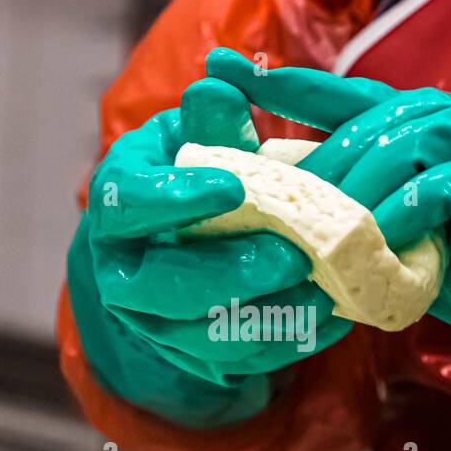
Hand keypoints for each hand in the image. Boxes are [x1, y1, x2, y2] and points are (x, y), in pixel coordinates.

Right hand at [68, 75, 350, 427]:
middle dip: (230, 274)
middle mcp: (123, 275)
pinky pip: (241, 362)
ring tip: (322, 291)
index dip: (175, 200)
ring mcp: (157, 324)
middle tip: (292, 255)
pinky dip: (288, 343)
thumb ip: (212, 122)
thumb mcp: (198, 138)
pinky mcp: (196, 356)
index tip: (232, 188)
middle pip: (162, 287)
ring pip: (203, 336)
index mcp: (118, 208)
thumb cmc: (195, 175)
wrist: (182, 241)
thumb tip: (219, 88)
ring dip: (267, 318)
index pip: (129, 205)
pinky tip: (332, 316)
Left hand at [208, 48, 450, 450]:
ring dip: (356, 189)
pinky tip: (379, 241)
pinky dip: (403, 212)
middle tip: (283, 208)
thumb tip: (286, 220)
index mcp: (425, 136)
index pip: (347, 98)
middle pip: (367, 121)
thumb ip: (358, 218)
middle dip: (318, 162)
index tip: (227, 71)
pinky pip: (441, 185)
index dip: (288, 83)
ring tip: (327, 233)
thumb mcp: (403, 243)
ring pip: (400, 142)